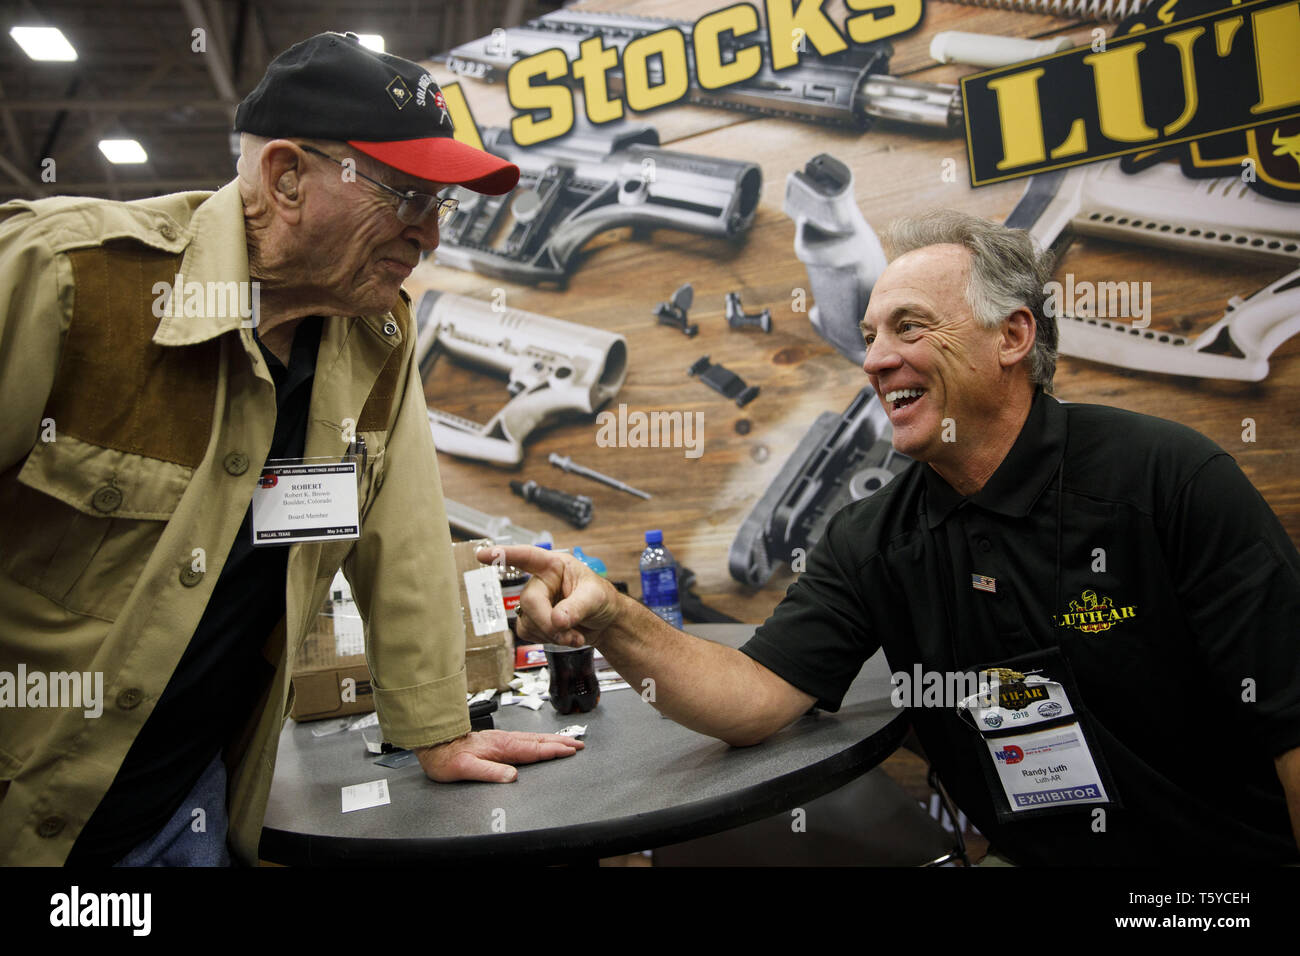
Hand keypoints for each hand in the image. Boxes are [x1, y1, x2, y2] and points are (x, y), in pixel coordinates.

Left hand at [414, 730, 583, 782]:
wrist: (435, 742)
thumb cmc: (446, 757)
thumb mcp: (465, 769)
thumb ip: (490, 772)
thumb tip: (513, 776)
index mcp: (502, 747)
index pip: (534, 749)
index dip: (554, 750)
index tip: (571, 750)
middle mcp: (505, 741)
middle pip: (539, 741)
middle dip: (560, 742)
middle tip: (578, 743)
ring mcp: (502, 739)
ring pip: (533, 738)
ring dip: (552, 739)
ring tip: (567, 741)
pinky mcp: (498, 741)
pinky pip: (526, 739)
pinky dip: (539, 740)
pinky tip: (541, 742)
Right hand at [477, 545, 621, 646]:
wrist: (604, 622)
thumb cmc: (601, 599)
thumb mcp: (596, 597)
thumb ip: (577, 607)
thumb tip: (557, 620)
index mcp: (553, 565)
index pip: (527, 556)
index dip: (504, 554)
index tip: (483, 554)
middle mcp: (540, 581)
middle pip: (529, 601)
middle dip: (547, 621)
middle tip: (568, 632)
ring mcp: (534, 602)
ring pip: (526, 621)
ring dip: (551, 634)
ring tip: (574, 635)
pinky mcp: (532, 621)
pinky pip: (527, 634)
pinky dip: (547, 640)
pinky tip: (564, 638)